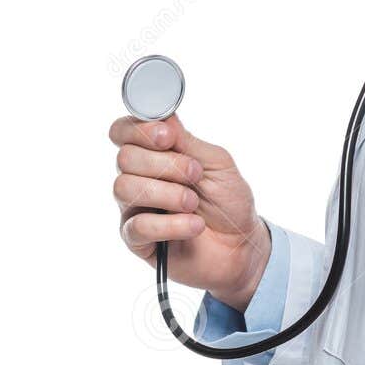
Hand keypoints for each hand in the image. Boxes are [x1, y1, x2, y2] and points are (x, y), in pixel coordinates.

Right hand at [108, 113, 270, 312]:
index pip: (123, 131)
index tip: (167, 137)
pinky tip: (194, 226)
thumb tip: (162, 119)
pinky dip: (171, 224)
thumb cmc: (228, 201)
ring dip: (168, 194)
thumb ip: (187, 140)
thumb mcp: (216, 162)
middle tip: (196, 175)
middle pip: (124, 157)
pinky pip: (138, 226)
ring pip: (124, 188)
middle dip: (165, 165)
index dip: (139, 130)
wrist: (241, 245)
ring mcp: (134, 208)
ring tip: (194, 204)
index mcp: (153, 152)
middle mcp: (138, 177)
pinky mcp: (137, 240)